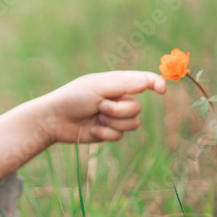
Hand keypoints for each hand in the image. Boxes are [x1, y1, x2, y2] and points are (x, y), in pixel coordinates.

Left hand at [40, 71, 165, 143]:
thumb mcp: (98, 87)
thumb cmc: (74, 97)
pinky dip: (106, 133)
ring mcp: (115, 116)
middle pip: (137, 108)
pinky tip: (92, 128)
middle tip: (99, 107)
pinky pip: (120, 136)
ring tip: (95, 117)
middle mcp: (119, 98)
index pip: (144, 80)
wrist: (55, 119)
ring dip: (113, 123)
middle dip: (119, 111)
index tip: (161, 90)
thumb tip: (148, 81)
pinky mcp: (110, 131)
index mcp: (118, 82)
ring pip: (133, 124)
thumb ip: (124, 84)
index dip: (156, 83)